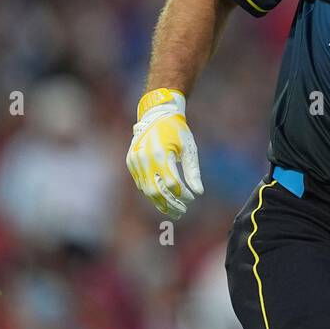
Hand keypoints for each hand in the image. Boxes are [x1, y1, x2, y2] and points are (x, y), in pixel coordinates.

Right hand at [126, 88, 203, 215]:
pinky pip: (140, 183)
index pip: (173, 184)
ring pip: (147, 190)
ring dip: (159, 202)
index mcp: (162, 154)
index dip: (183, 195)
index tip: (192, 198)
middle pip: (157, 191)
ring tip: (172, 211)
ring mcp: (135, 161)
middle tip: (182, 212)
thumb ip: (193, 171)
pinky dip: (151, 192)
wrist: (156, 115)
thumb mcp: (189, 149)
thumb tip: (199, 193)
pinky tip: (161, 199)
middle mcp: (145, 159)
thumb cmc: (177, 132)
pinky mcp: (130, 161)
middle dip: (170, 204)